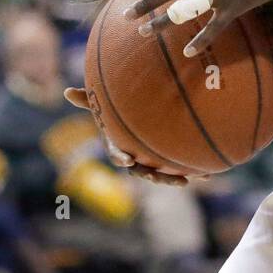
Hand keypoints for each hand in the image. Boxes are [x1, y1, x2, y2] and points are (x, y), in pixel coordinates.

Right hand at [63, 86, 194, 185]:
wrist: (139, 123)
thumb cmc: (118, 115)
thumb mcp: (103, 106)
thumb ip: (88, 101)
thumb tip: (65, 91)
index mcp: (121, 147)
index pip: (118, 153)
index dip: (120, 157)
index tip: (125, 159)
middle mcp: (136, 158)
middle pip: (142, 171)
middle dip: (151, 176)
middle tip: (159, 179)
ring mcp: (153, 162)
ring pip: (162, 174)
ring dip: (172, 179)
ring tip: (185, 181)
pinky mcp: (169, 161)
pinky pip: (180, 168)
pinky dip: (193, 172)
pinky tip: (207, 176)